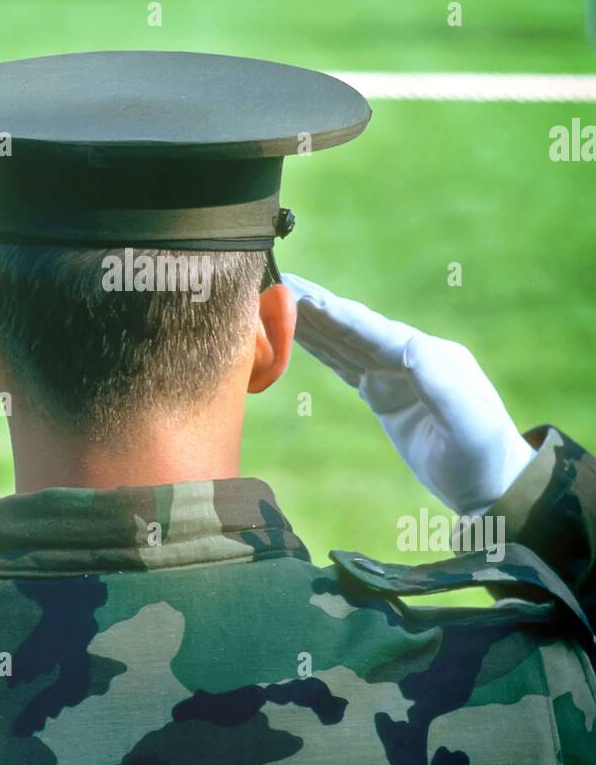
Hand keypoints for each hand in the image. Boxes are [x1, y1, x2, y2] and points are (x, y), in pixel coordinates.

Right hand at [282, 274, 534, 515]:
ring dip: (310, 322)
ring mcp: (393, 373)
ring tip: (274, 299)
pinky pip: (343, 364)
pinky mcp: (382, 393)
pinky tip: (295, 334)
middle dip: (314, 306)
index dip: (336, 314)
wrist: (490, 483)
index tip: (301, 295)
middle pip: (352, 326)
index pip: (373, 330)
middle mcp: (408, 356)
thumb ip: (440, 384)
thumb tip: (408, 347)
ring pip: (343, 341)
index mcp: (428, 355)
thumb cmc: (482, 453)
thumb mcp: (467, 421)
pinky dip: (318, 348)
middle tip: (276, 281)